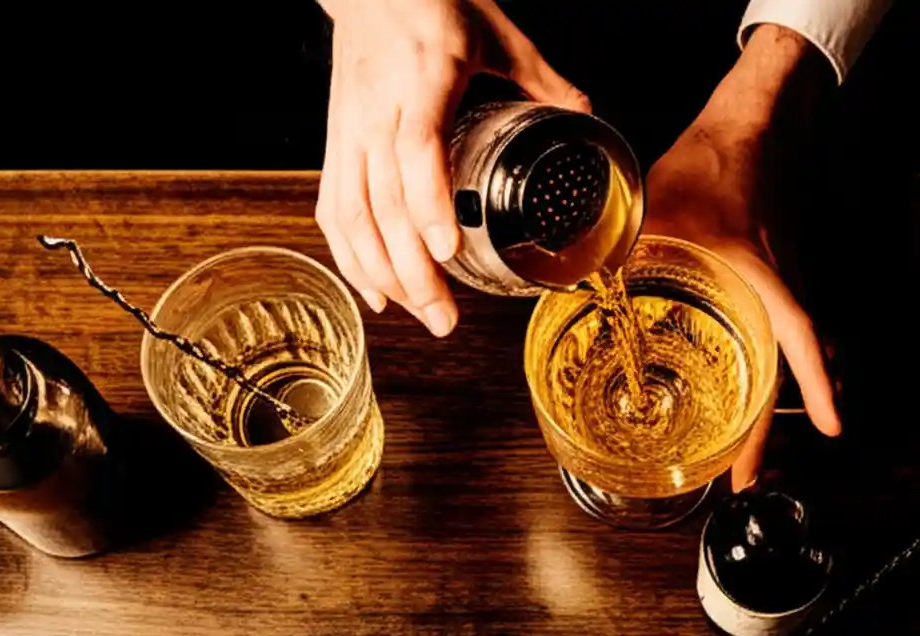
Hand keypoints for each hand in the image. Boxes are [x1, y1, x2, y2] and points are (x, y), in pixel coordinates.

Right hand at [317, 0, 588, 335]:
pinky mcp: (336, 142)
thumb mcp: (498, 33)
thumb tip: (586, 115)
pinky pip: (333, 208)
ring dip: (384, 273)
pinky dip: (349, 255)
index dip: (427, 202)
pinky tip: (377, 292)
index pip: (416, 147)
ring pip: (353, 213)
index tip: (447, 248)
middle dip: (413, 268)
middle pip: (384, 200)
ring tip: (421, 316)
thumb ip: (542, 78)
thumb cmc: (432, 3)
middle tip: (445, 319)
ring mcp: (350, 129)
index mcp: (423, 80)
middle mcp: (378, 110)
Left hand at [641, 25, 840, 489]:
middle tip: (750, 479)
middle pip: (781, 370)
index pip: (797, 336)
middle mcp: (775, 288)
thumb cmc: (715, 162)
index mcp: (759, 274)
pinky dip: (752, 371)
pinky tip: (729, 389)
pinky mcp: (762, 280)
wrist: (746, 124)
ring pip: (775, 359)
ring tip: (739, 451)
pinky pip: (763, 336)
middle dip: (765, 429)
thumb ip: (623, 245)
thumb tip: (581, 280)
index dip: (816, 384)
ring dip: (758, 405)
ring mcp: (773, 286)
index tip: (832, 428)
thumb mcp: (659, 206)